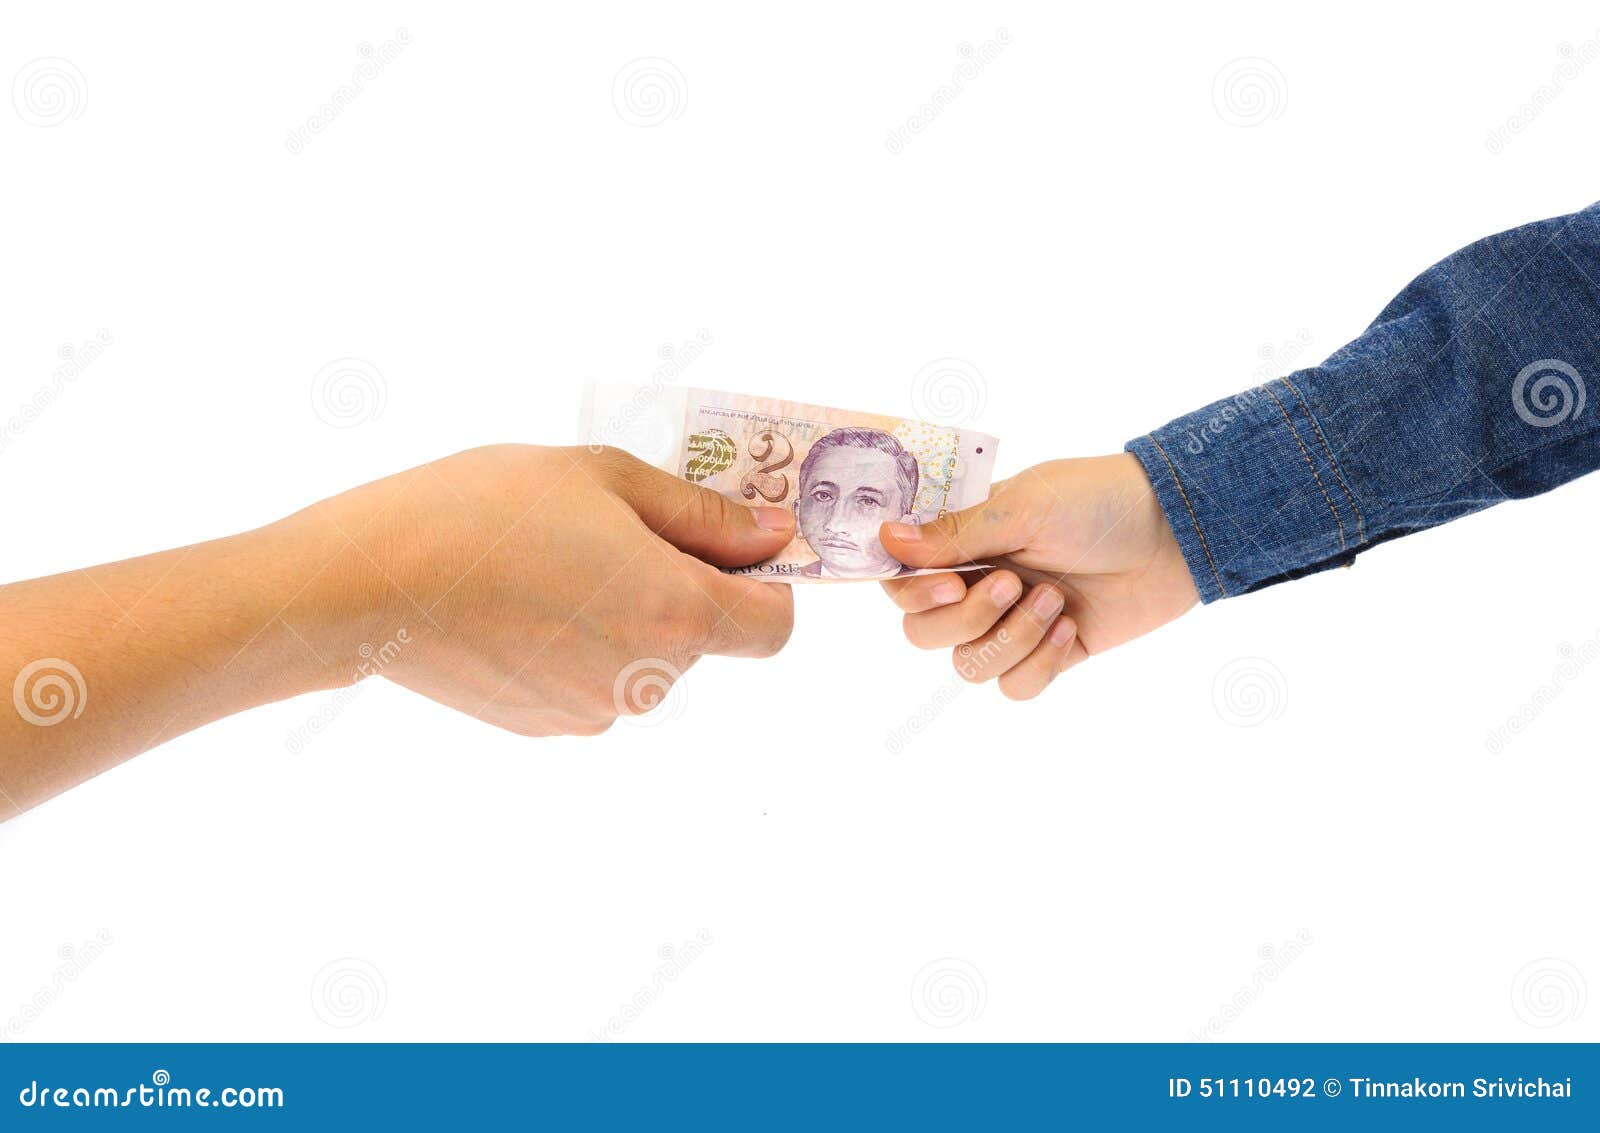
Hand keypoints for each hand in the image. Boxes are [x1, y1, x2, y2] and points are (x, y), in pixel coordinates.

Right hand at [306, 444, 796, 735]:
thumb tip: (772, 535)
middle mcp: (648, 679)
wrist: (369, 582)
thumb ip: (702, 513)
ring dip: (625, 614)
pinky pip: (596, 682)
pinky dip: (579, 645)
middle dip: (679, 583)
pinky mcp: (548, 727)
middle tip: (608, 530)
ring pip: (647, 658)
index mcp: (675, 613)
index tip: (734, 546)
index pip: (774, 626)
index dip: (769, 584)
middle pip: (704, 634)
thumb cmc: (486, 509)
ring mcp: (596, 713)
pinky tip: (522, 605)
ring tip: (551, 564)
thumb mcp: (604, 478)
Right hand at [876, 453, 1197, 699]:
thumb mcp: (1024, 508)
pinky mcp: (1051, 653)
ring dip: (1011, 638)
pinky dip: (1040, 663)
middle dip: (966, 619)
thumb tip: (886, 538)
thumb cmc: (1099, 501)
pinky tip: (1072, 626)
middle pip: (924, 634)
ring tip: (1054, 600)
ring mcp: (1012, 622)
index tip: (950, 582)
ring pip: (969, 666)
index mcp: (962, 541)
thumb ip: (955, 533)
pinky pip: (1015, 686)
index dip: (914, 593)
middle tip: (1014, 583)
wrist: (1176, 531)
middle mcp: (978, 583)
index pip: (901, 583)